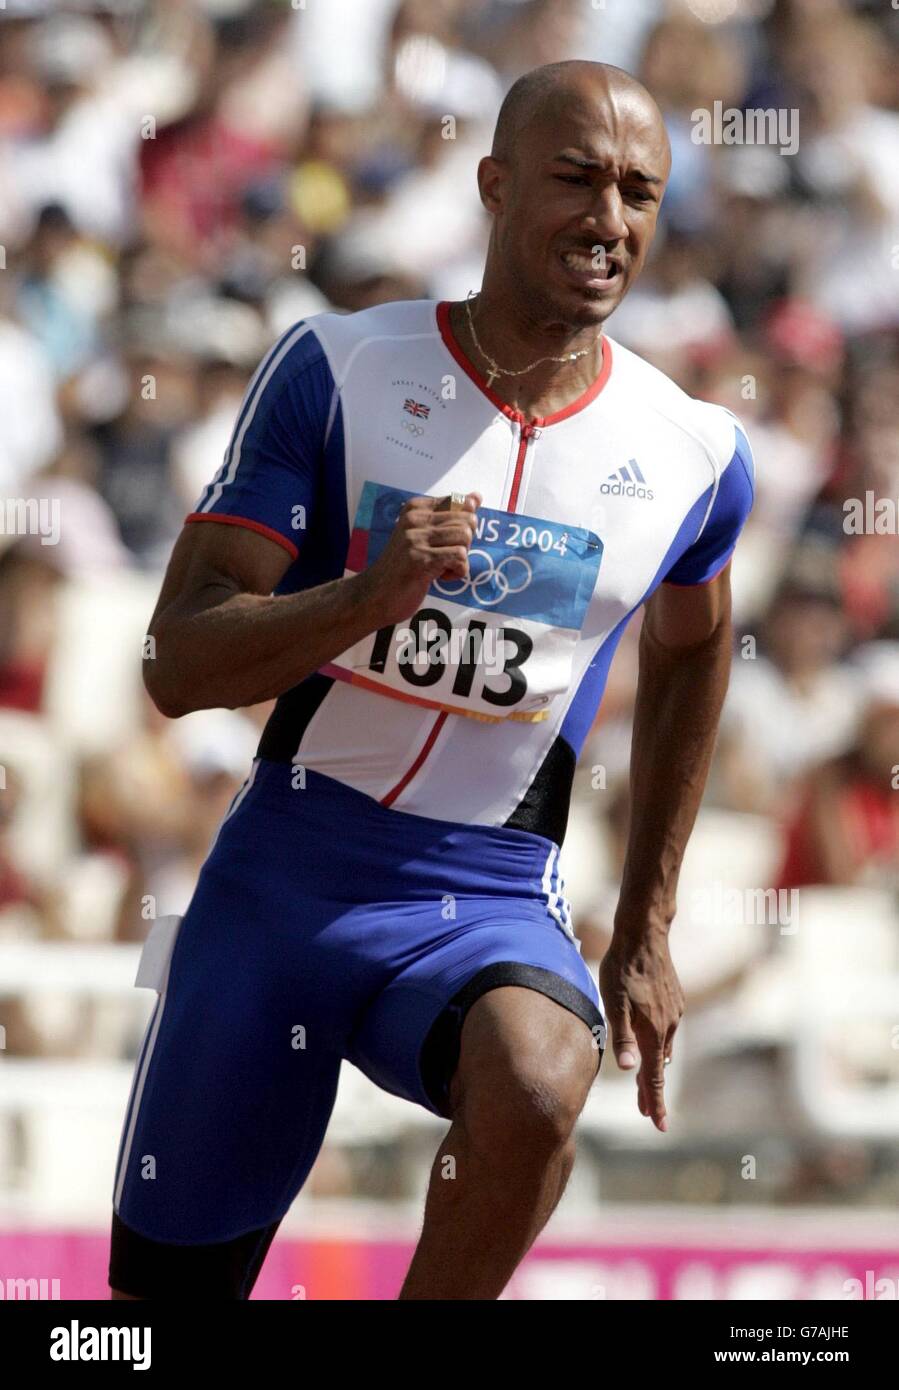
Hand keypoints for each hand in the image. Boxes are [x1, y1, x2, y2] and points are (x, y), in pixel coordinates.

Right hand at [363, 491, 481, 625]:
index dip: (461, 527)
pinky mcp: (422, 560)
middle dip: (464, 543)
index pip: (460, 503)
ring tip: (440, 567)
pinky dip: (457, 572)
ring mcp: (416, 539)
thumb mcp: (423, 534)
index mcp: (415, 508)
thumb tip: (476, 497)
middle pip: (467, 521)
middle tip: (444, 556)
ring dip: (460, 558)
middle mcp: (415, 519)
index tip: (443, 542)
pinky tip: (440, 577)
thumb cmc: (403, 565)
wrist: (375, 594)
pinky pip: (460, 557)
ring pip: (465, 538)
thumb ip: (450, 515)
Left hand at [598, 928, 684, 1131]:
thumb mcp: (615, 1002)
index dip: (655, 1101)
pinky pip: (667, 1031)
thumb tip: (626, 1069)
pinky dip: (659, 1045)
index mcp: (652, 1030)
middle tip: (651, 1116)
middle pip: (659, 1066)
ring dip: (655, 1067)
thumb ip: (621, 1036)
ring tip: (646, 1085)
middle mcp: (668, 1025)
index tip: (660, 1126)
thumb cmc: (622, 967)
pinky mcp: (675, 1000)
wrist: (645, 934)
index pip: (654, 1076)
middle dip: (653, 1091)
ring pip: (664, 1047)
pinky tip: (652, 1045)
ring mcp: (674, 1012)